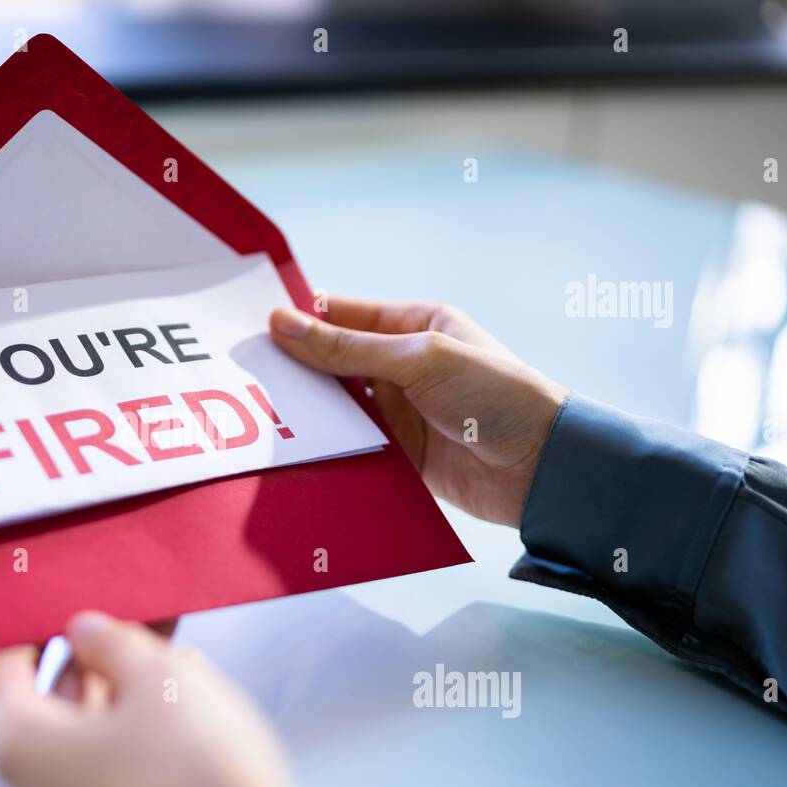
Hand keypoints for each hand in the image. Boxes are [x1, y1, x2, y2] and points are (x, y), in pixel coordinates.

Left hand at [0, 612, 303, 786]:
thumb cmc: (194, 777)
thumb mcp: (159, 678)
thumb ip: (114, 643)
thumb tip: (86, 632)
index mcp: (23, 744)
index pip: (7, 670)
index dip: (34, 626)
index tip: (59, 597)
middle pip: (53, 702)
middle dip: (96, 655)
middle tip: (133, 614)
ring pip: (92, 735)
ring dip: (128, 689)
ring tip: (176, 652)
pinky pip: (118, 768)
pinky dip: (144, 729)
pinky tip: (188, 701)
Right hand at [270, 298, 567, 527]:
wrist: (542, 469)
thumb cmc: (495, 396)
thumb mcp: (420, 360)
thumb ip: (348, 350)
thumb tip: (282, 325)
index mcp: (414, 326)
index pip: (343, 317)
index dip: (300, 321)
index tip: (252, 330)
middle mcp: (403, 366)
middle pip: (333, 364)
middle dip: (295, 370)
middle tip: (243, 376)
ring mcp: (400, 412)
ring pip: (337, 407)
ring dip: (308, 412)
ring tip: (259, 414)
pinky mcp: (398, 455)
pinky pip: (351, 446)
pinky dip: (328, 447)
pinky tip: (295, 449)